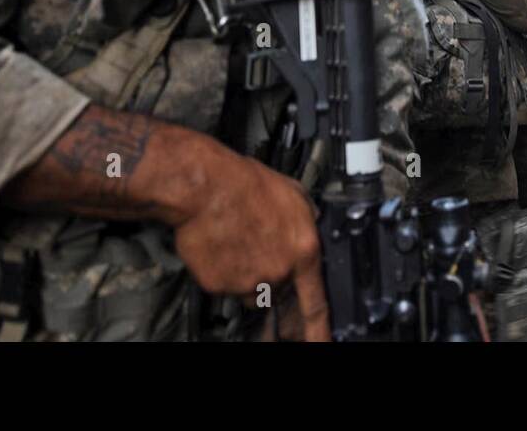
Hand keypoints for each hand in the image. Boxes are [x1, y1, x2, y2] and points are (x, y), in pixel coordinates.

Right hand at [171, 134, 330, 340]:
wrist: (204, 186)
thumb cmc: (244, 183)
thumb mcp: (292, 193)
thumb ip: (304, 219)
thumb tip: (307, 224)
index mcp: (302, 250)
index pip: (316, 304)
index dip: (319, 331)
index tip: (321, 343)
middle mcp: (278, 272)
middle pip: (278, 292)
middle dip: (271, 281)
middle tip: (258, 258)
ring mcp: (248, 282)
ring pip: (249, 289)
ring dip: (245, 274)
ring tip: (235, 239)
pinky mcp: (219, 285)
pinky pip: (223, 285)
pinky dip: (221, 270)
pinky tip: (220, 244)